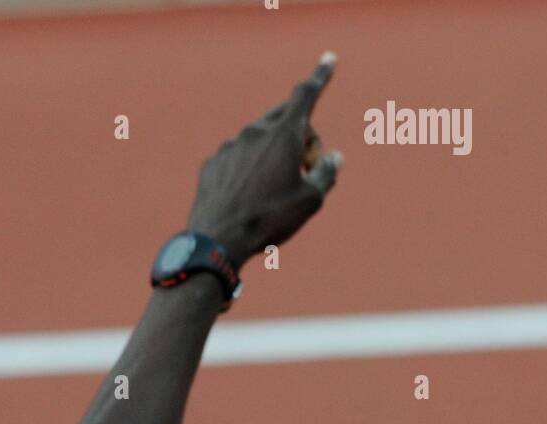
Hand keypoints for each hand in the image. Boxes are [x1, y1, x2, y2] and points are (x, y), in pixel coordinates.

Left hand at [187, 53, 342, 267]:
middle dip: (297, 134)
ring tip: (269, 193)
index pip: (305, 95)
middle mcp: (255, 132)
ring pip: (258, 140)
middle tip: (302, 168)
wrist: (218, 241)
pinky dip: (246, 170)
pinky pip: (236, 159)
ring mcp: (230, 146)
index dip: (320, 76)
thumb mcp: (310, 202)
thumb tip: (334, 157)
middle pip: (283, 118)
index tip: (328, 59)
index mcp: (284, 135)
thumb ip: (326, 174)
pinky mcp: (212, 163)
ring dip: (270, 155)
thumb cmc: (268, 220)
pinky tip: (244, 198)